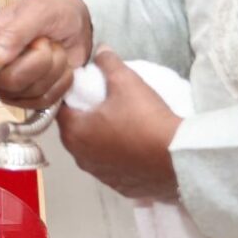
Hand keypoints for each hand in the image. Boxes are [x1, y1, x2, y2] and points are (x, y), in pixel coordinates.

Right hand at [0, 0, 93, 112]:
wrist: (78, 25)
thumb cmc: (53, 12)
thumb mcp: (37, 12)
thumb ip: (14, 33)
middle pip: (8, 83)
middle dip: (36, 63)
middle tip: (44, 42)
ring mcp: (9, 83)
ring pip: (30, 93)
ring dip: (52, 69)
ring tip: (53, 49)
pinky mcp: (28, 95)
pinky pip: (44, 101)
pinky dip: (60, 82)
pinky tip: (59, 66)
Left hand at [56, 49, 181, 201]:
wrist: (177, 158)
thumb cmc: (145, 118)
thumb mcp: (127, 82)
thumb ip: (109, 63)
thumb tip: (101, 49)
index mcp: (74, 133)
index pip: (60, 110)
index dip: (70, 97)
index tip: (83, 89)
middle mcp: (81, 158)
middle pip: (75, 133)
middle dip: (85, 119)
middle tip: (103, 105)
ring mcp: (101, 176)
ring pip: (93, 153)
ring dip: (101, 141)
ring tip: (120, 125)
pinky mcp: (121, 187)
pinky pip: (113, 169)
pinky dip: (118, 159)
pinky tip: (133, 148)